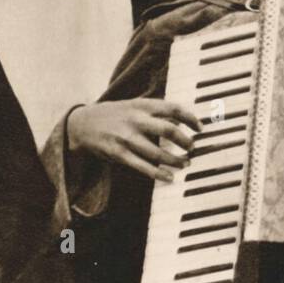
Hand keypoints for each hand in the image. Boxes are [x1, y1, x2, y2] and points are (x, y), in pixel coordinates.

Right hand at [66, 98, 200, 182]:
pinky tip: (169, 177)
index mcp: (142, 105)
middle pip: (169, 130)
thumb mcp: (134, 105)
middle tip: (192, 148)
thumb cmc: (115, 114)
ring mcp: (127, 138)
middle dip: (185, 141)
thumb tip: (182, 121)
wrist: (83, 123)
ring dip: (175, 160)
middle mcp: (136, 120)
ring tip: (184, 163)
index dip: (191, 118)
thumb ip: (156, 111)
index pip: (173, 109)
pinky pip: (143, 167)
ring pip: (158, 153)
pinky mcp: (119, 154)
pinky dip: (158, 174)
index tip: (200, 128)